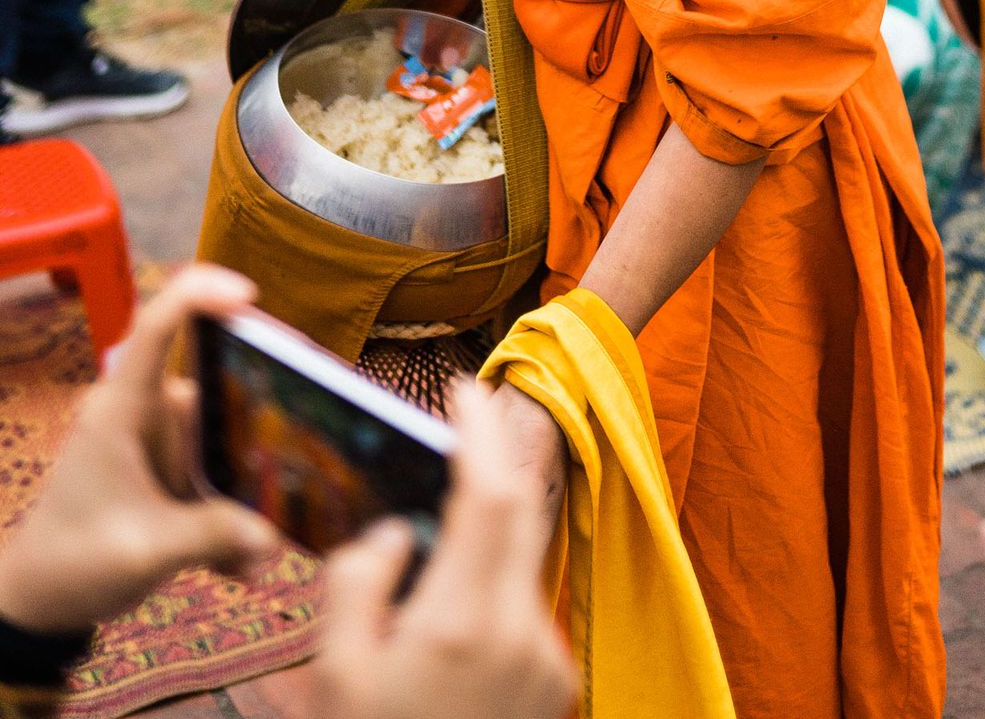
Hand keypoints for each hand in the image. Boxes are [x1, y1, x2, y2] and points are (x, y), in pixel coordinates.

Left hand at [0, 265, 277, 635]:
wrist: (40, 603)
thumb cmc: (74, 561)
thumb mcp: (144, 551)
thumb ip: (211, 535)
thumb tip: (273, 537)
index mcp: (124, 406)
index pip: (158, 325)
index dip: (201, 294)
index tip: (250, 296)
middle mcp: (148, 411)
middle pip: (215, 369)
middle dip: (269, 384)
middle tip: (321, 399)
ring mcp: (163, 441)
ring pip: (227, 429)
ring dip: (256, 472)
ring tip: (295, 504)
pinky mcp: (174, 471)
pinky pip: (221, 473)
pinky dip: (237, 513)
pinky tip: (245, 566)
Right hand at [317, 382, 575, 718]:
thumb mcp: (334, 675)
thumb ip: (359, 581)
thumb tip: (396, 532)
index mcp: (464, 622)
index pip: (490, 493)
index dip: (480, 431)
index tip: (464, 388)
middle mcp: (522, 634)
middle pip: (518, 515)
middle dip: (491, 463)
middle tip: (459, 425)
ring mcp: (549, 664)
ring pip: (520, 565)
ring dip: (485, 538)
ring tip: (432, 535)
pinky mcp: (558, 688)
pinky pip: (523, 611)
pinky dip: (492, 592)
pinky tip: (450, 613)